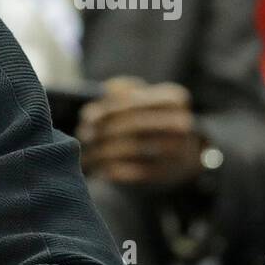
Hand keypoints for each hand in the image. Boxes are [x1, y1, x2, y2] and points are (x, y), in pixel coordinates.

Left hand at [77, 77, 204, 187]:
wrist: (175, 157)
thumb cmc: (148, 120)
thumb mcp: (139, 99)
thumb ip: (120, 90)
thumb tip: (105, 91)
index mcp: (174, 99)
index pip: (133, 102)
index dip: (106, 110)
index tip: (86, 116)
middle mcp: (181, 124)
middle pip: (130, 125)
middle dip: (102, 130)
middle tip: (83, 135)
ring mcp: (176, 151)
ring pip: (128, 149)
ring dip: (101, 151)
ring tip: (86, 152)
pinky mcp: (164, 174)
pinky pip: (130, 171)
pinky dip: (108, 169)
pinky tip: (97, 168)